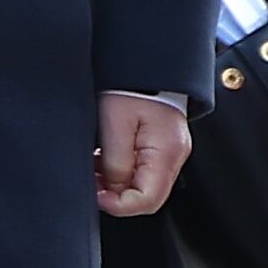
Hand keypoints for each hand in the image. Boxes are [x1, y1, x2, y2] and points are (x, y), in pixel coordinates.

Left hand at [95, 93, 190, 217]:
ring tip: (95, 166)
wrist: (145, 62)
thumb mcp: (114, 123)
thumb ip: (115, 163)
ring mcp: (170, 151)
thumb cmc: (132, 85)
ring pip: (143, 185)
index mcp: (166, 152)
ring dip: (116, 183)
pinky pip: (143, 170)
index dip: (119, 205)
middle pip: (147, 197)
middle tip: (93, 181)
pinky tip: (105, 158)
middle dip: (116, 195)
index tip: (97, 195)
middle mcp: (174, 155)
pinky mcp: (162, 145)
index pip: (147, 201)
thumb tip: (112, 190)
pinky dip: (122, 170)